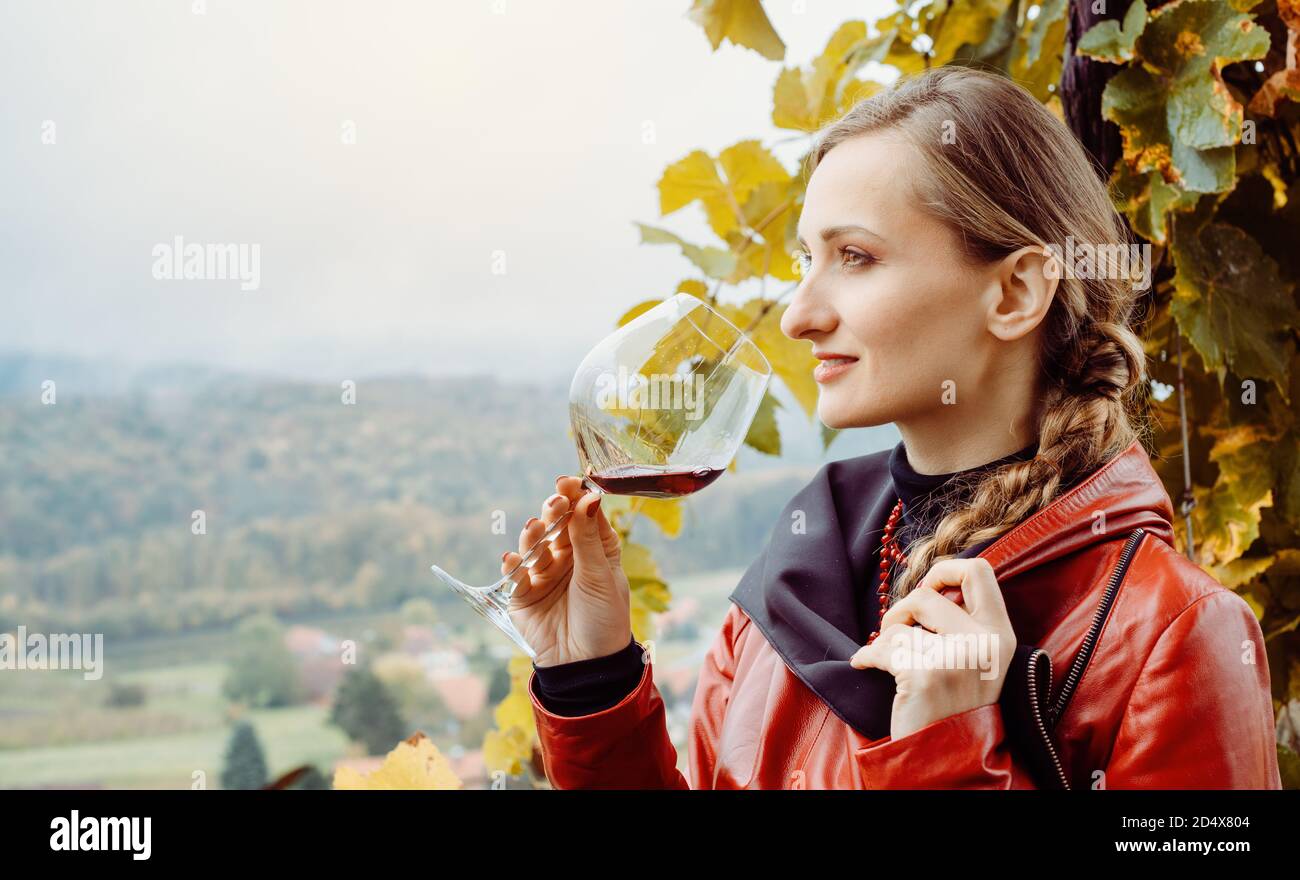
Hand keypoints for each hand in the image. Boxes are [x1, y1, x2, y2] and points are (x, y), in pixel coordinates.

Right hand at [501, 476, 632, 667]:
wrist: (588, 665)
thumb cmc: (605, 618)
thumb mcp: (600, 576)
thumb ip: (588, 538)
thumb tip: (589, 496)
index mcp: (594, 549)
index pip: (583, 515)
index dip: (576, 497)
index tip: (569, 481)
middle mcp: (568, 557)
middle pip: (557, 527)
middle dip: (554, 512)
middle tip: (555, 501)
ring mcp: (544, 575)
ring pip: (534, 547)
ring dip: (533, 536)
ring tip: (536, 527)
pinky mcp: (524, 595)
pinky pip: (516, 576)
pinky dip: (513, 567)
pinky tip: (513, 559)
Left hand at [849, 558, 1015, 739]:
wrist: (951, 760)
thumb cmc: (955, 706)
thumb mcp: (978, 660)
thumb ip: (965, 623)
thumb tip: (932, 584)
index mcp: (1002, 634)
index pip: (978, 570)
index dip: (945, 571)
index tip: (929, 593)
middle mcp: (985, 643)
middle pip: (928, 594)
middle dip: (903, 606)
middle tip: (900, 628)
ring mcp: (957, 659)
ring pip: (900, 626)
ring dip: (885, 643)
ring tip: (890, 662)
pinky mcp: (926, 676)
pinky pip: (883, 649)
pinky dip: (868, 657)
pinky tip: (865, 665)